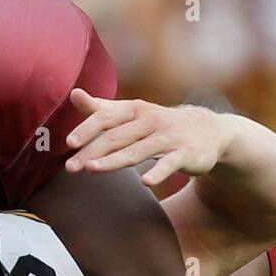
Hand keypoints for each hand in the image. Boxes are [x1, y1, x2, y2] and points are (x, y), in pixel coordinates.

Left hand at [64, 88, 231, 187]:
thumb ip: (102, 108)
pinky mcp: (186, 154)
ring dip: (114, 160)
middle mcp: (150, 120)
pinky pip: (171, 164)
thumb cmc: (158, 125)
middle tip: (70, 167)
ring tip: (92, 169)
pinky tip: (147, 182)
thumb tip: (73, 93)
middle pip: (117, 136)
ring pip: (138, 150)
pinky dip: (159, 172)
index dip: (87, 129)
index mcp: (135, 109)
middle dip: (92, 151)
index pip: (107, 117)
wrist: (206, 131)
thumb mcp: (132, 114)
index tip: (69, 144)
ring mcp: (169, 137)